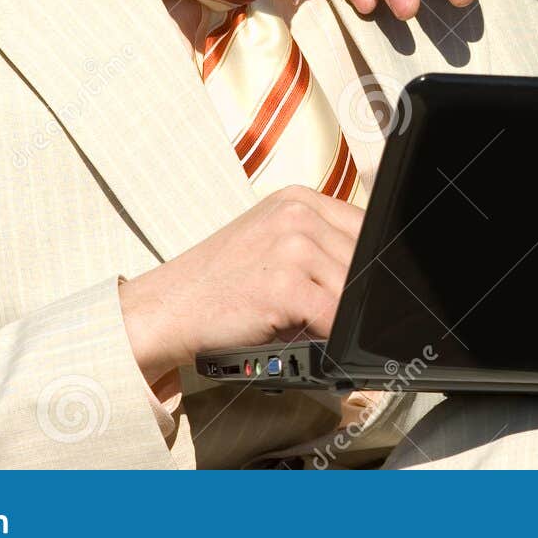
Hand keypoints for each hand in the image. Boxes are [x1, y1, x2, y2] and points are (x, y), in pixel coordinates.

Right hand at [118, 186, 363, 387]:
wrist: (166, 308)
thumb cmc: (219, 284)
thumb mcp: (271, 243)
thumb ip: (317, 244)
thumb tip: (371, 273)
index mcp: (298, 199)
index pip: (365, 226)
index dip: (370, 263)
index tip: (369, 287)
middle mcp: (297, 214)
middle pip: (363, 259)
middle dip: (354, 295)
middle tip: (326, 317)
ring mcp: (292, 245)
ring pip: (352, 290)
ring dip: (339, 317)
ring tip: (308, 326)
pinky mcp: (285, 284)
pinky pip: (334, 315)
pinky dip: (330, 335)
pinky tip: (310, 339)